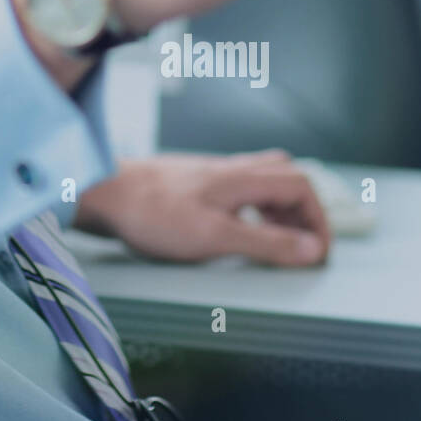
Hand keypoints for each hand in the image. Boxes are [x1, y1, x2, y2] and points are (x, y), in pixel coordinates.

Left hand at [73, 149, 331, 265]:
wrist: (102, 192)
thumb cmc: (152, 212)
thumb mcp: (216, 236)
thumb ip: (266, 243)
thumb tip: (313, 249)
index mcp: (242, 178)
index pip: (301, 185)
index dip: (319, 219)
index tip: (318, 252)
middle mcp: (229, 168)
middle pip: (284, 177)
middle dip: (302, 211)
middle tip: (301, 246)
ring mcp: (209, 173)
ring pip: (260, 181)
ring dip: (277, 210)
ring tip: (274, 242)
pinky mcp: (191, 182)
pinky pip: (236, 188)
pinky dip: (250, 209)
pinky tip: (235, 230)